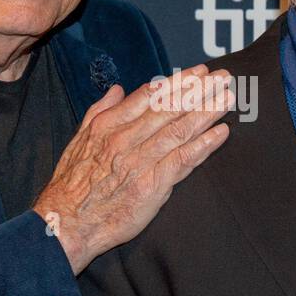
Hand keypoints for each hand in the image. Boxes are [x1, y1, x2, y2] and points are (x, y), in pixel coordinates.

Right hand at [33, 65, 232, 274]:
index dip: (177, 82)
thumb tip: (118, 90)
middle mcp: (126, 139)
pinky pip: (182, 160)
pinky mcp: (152, 185)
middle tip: (224, 77)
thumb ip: (99, 111)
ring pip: (179, 130)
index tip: (198, 72)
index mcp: (108, 125)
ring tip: (228, 98)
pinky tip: (221, 133)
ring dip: (207, 112)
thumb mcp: (77, 140)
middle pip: (170, 108)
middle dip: (200, 91)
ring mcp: (140, 162)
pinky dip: (203, 145)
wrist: (67, 223)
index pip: (149, 96)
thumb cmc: (70, 185)